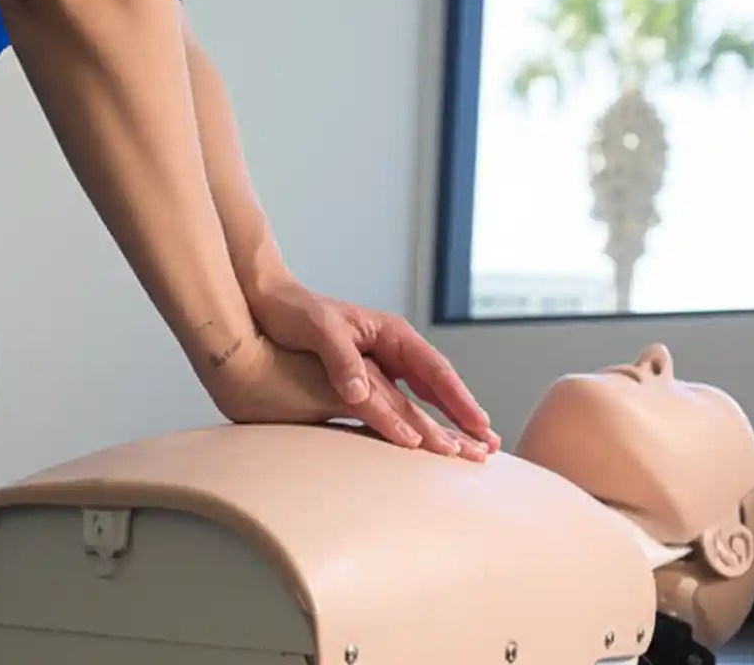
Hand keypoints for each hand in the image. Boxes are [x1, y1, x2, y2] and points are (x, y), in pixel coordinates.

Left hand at [246, 280, 499, 458]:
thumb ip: (341, 359)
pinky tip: (421, 443)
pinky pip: (393, 405)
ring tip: (466, 450)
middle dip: (462, 417)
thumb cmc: (294, 310)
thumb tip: (360, 394)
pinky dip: (410, 424)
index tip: (477, 424)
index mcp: (391, 333)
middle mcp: (390, 350)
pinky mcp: (360, 380)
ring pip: (418, 400)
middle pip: (435, 388)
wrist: (266, 304)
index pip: (435, 369)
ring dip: (441, 424)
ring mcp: (378, 365)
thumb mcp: (319, 329)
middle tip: (488, 446)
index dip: (457, 399)